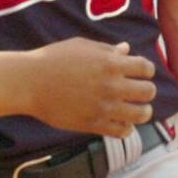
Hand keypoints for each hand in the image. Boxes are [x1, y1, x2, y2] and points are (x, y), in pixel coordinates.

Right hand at [27, 40, 156, 137]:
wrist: (30, 82)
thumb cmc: (53, 59)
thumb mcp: (82, 47)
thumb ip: (107, 50)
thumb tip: (126, 50)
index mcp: (111, 63)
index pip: (146, 68)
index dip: (145, 70)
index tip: (139, 73)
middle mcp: (112, 85)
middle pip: (148, 92)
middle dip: (146, 91)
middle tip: (138, 92)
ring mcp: (104, 107)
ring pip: (141, 114)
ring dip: (142, 112)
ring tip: (136, 110)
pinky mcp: (94, 124)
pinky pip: (122, 131)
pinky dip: (126, 128)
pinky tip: (120, 122)